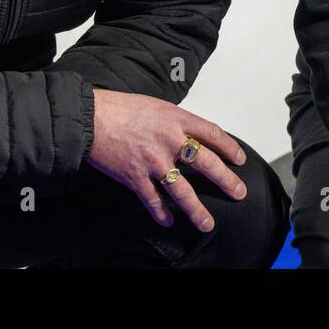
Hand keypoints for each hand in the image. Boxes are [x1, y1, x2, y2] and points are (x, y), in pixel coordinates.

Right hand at [86, 88, 247, 231]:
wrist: (90, 118)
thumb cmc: (119, 109)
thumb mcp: (155, 106)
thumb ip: (173, 121)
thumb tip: (187, 135)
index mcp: (176, 119)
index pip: (212, 133)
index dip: (229, 147)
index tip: (238, 158)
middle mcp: (169, 140)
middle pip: (207, 163)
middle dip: (226, 180)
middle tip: (238, 192)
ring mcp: (154, 161)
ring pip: (183, 190)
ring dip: (197, 209)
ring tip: (208, 222)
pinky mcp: (136, 177)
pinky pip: (154, 200)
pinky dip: (162, 213)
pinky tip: (168, 220)